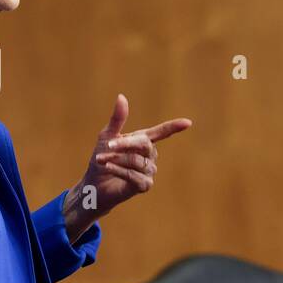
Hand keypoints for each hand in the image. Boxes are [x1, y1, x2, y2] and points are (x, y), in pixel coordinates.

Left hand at [64, 94, 191, 239]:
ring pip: (136, 160)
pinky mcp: (144, 185)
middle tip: (108, 145)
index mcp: (143, 141)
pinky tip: (109, 168)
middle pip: (145, 145)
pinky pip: (134, 175)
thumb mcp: (107, 136)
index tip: (188, 122)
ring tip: (102, 160)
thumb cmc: (102, 159)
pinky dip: (119, 170)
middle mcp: (150, 156)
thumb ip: (117, 119)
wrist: (94, 184)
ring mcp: (149, 171)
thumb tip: (122, 96)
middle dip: (126, 144)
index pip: (162, 132)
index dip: (174, 127)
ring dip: (116, 159)